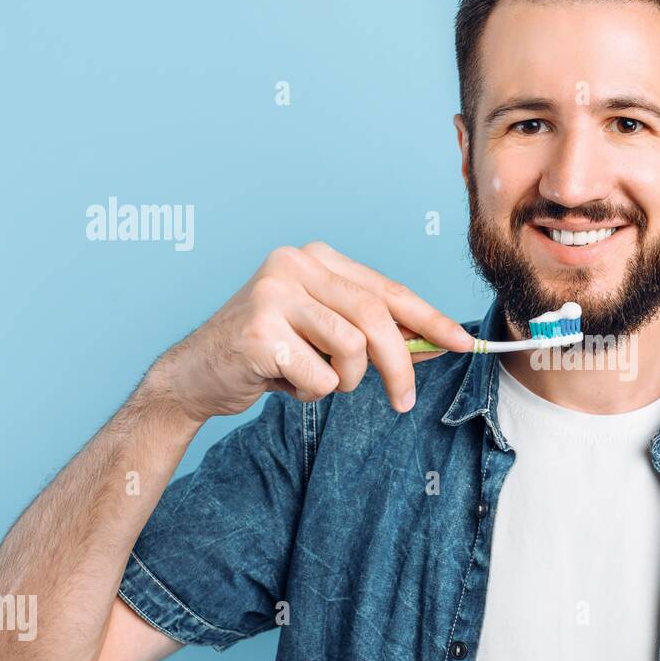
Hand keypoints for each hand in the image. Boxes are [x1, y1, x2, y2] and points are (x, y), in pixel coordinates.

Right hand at [147, 241, 473, 422]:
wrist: (196, 375)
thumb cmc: (270, 354)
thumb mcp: (327, 336)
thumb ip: (376, 333)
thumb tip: (438, 342)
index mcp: (316, 258)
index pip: (388, 289)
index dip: (430, 319)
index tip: (463, 343)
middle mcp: (294, 265)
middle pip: (376, 318)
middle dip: (400, 365)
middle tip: (405, 402)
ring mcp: (273, 294)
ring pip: (352, 349)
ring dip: (342, 381)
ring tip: (312, 379)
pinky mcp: (259, 331)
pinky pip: (319, 376)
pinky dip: (310, 392)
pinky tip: (283, 382)